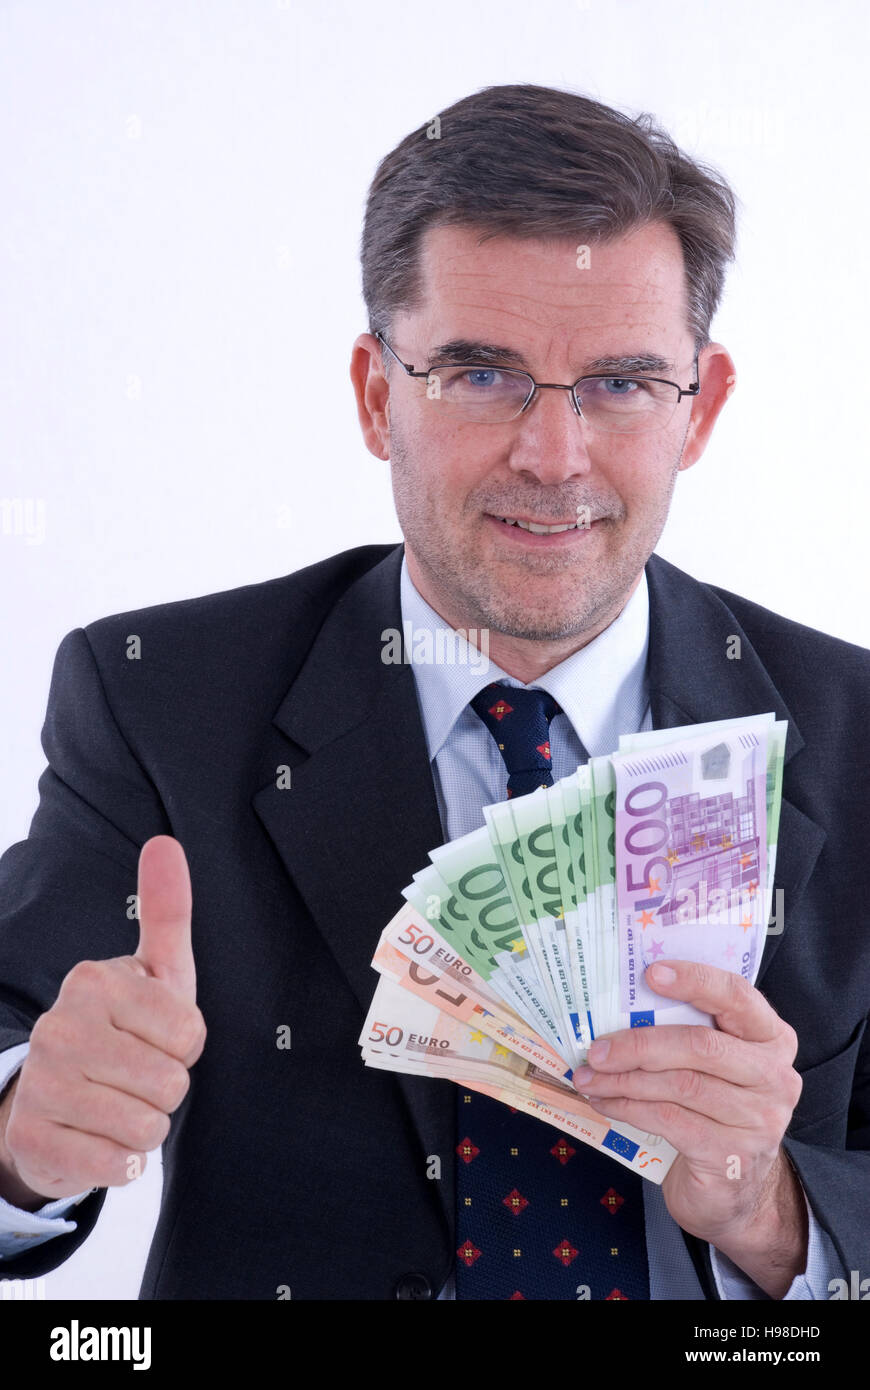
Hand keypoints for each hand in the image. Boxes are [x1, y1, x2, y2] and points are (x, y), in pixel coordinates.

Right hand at [0, 836, 205, 1205]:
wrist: (56, 1099)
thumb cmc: (124, 1028)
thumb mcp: (155, 971)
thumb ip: (166, 910)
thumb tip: (165, 842)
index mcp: (93, 980)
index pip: (190, 1035)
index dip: (185, 1047)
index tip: (154, 1036)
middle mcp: (58, 1026)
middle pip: (171, 1084)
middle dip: (166, 1091)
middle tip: (135, 1075)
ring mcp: (40, 1083)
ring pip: (146, 1128)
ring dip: (144, 1128)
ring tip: (117, 1104)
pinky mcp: (31, 1139)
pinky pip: (114, 1165)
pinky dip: (119, 1162)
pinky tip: (97, 1138)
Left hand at [572, 960, 805, 1294]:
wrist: (736, 1189)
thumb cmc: (715, 1110)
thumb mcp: (714, 1066)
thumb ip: (688, 1031)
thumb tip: (621, 1002)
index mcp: (772, 1038)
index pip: (737, 996)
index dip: (694, 981)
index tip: (649, 973)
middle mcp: (775, 1076)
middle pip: (700, 1045)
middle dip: (639, 1043)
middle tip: (595, 1048)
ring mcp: (759, 1120)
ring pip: (680, 1086)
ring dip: (624, 1079)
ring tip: (588, 1077)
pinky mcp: (731, 1156)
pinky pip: (669, 1120)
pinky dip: (628, 1108)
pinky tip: (604, 1102)